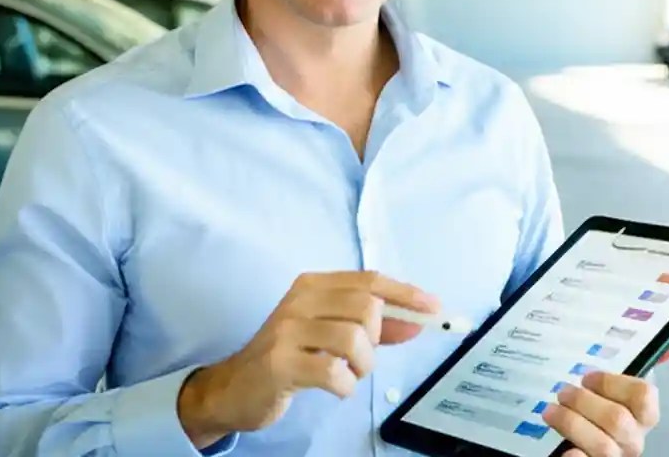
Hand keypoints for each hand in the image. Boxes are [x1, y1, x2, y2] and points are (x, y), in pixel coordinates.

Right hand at [177, 271, 437, 447]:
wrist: (234, 387)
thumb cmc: (289, 356)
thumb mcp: (330, 334)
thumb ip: (373, 327)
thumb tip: (416, 323)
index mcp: (313, 285)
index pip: (370, 280)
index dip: (406, 293)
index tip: (434, 308)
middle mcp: (299, 300)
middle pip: (367, 307)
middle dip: (377, 337)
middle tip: (361, 356)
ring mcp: (287, 330)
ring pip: (353, 338)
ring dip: (363, 365)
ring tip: (350, 373)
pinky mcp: (279, 363)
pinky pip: (333, 372)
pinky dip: (345, 385)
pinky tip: (336, 387)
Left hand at [543, 334, 668, 456]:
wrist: (577, 444)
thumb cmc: (597, 410)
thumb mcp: (613, 386)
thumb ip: (637, 359)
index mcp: (643, 415)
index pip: (644, 396)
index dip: (612, 384)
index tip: (587, 377)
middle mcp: (634, 439)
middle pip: (618, 420)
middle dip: (584, 402)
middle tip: (562, 392)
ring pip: (603, 446)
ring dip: (572, 424)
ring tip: (550, 411)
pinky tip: (564, 449)